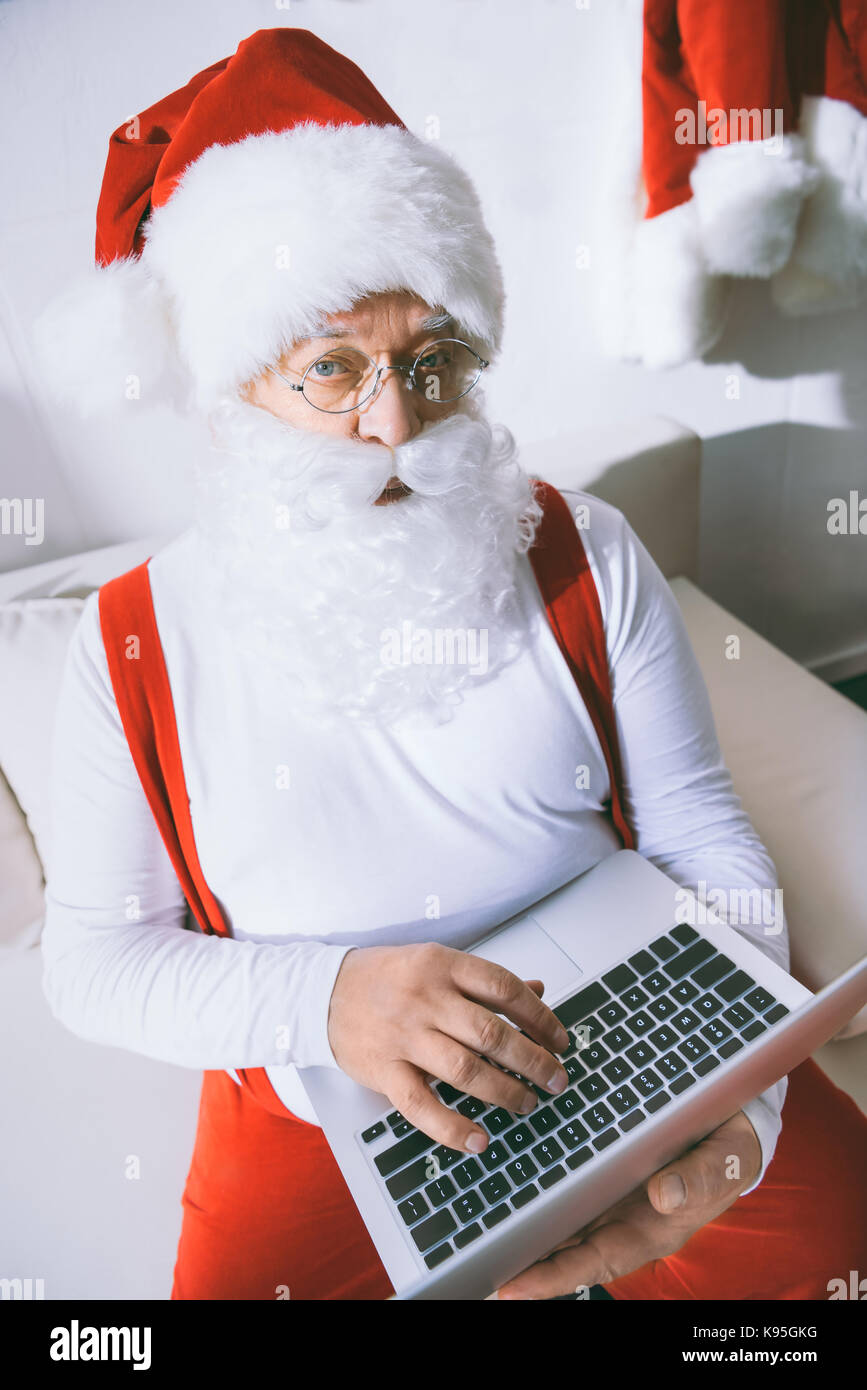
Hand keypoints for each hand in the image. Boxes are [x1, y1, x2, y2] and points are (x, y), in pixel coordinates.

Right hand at [327, 944, 569, 1155]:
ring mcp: (404, 1036)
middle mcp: (425, 999)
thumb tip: (539, 990)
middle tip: (556, 1079)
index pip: (505, 988)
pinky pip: (422, 1105)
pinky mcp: (383, 1070)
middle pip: (491, 1034)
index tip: (561, 1039)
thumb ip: (485, 981)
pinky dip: (453, 1127)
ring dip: (505, 1092)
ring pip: (465, 1070)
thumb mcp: (436, 963)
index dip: (541, 1016)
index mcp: (443, 965)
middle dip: (534, 1061)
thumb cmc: (386, 978)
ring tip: (528, 1103)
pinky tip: (479, 1139)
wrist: (322, 993)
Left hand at [495, 1108, 762, 1298]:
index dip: (552, 1279)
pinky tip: (505, 1177)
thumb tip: (665, 1196)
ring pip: (556, 1218)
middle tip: (471, 1264)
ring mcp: (606, 1196)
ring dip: (519, 1225)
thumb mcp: (724, 1163)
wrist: (731, 1122)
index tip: (511, 1289)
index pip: (592, 1263)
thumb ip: (699, 1180)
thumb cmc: (728, 1152)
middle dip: (518, 1259)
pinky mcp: (599, 1168)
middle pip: (562, 1248)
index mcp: (647, 1231)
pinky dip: (535, 1185)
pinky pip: (562, 1180)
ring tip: (473, 1229)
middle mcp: (619, 1218)